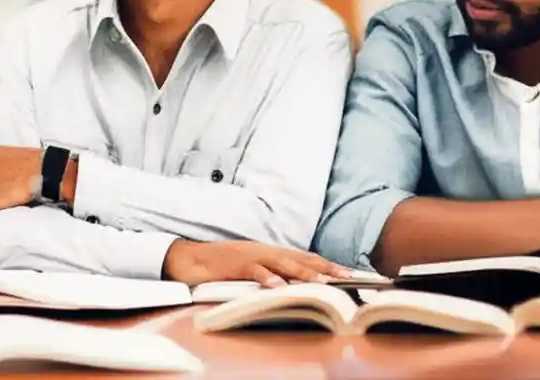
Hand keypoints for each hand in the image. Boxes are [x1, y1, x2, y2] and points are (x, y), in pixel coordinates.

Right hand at [161, 239, 353, 286]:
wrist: (188, 258)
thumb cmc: (221, 266)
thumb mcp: (252, 269)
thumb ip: (273, 274)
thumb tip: (296, 287)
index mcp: (270, 253)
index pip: (305, 258)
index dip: (327, 265)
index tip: (351, 274)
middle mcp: (264, 251)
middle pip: (300, 259)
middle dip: (324, 268)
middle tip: (347, 278)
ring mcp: (249, 256)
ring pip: (281, 263)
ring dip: (302, 273)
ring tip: (322, 282)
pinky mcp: (233, 264)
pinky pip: (252, 270)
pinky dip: (266, 277)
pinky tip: (277, 286)